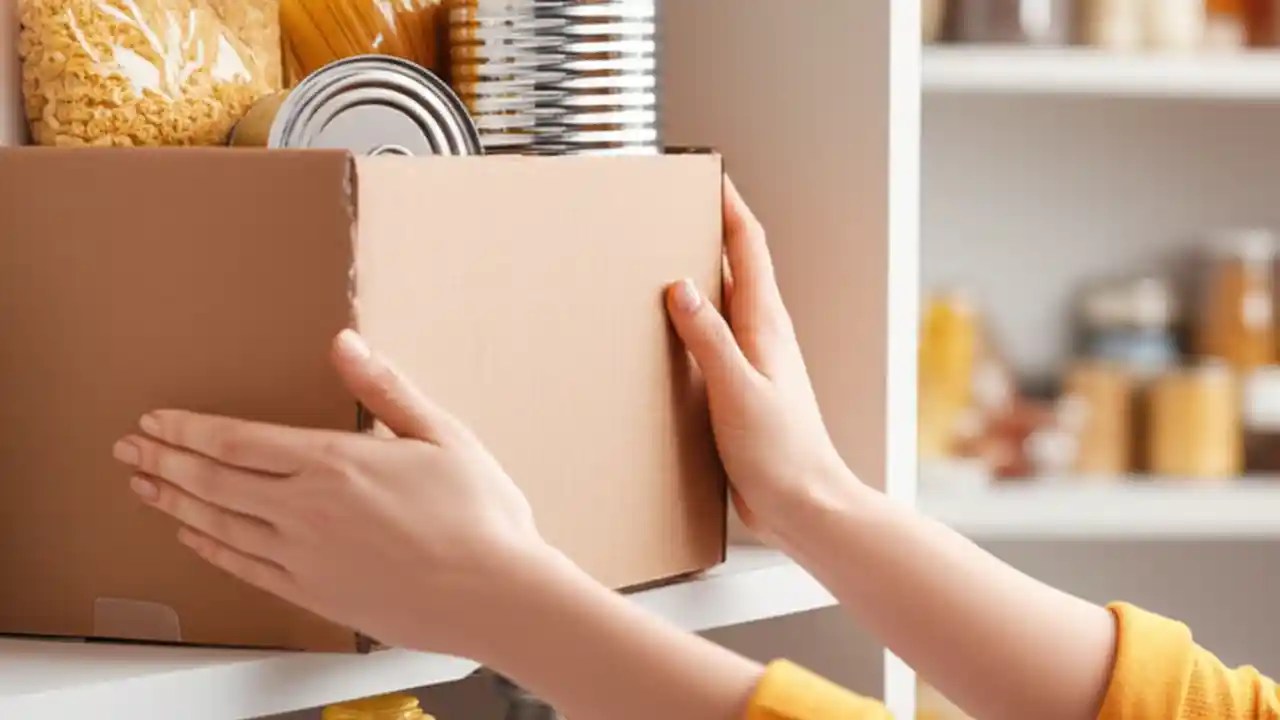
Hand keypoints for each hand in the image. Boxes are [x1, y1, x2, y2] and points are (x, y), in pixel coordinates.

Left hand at [111, 330, 550, 657]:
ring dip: (175, 502)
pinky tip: (192, 537)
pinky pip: (244, 567)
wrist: (493, 595)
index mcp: (335, 462)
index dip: (189, 429)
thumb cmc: (478, 516)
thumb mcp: (442, 435)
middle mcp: (306, 510)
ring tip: (144, 488)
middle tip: (128, 450)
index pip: (237, 441)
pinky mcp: (314, 593)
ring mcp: (305, 557)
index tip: (156, 420)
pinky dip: (210, 549)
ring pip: (219, 523)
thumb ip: (385, 389)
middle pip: (214, 481)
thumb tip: (344, 342)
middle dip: (165, 461)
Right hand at [665, 178, 857, 541]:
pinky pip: (717, 339)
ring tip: (666, 258)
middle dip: (713, 231)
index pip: (750, 248)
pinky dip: (695, 322)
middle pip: (739, 267)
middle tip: (680, 208)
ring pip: (727, 303)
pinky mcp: (743, 389)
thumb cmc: (781, 453)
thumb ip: (708, 338)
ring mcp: (756, 362)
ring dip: (703, 276)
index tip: (710, 175)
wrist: (805, 505)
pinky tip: (672, 335)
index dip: (731, 208)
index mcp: (767, 326)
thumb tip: (680, 286)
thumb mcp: (736, 389)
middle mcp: (764, 336)